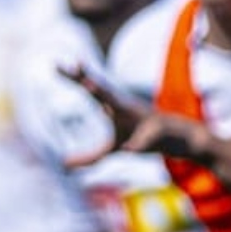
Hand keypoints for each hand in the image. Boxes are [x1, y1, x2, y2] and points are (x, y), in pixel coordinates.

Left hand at [60, 63, 215, 167]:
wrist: (176, 139)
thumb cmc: (140, 137)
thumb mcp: (111, 150)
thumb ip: (89, 158)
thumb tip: (63, 167)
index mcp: (112, 108)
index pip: (90, 90)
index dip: (73, 77)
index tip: (55, 65)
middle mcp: (124, 108)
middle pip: (103, 92)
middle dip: (88, 80)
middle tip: (74, 64)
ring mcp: (140, 118)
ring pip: (122, 108)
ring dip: (108, 100)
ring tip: (91, 87)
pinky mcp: (155, 133)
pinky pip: (143, 140)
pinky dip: (136, 144)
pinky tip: (129, 149)